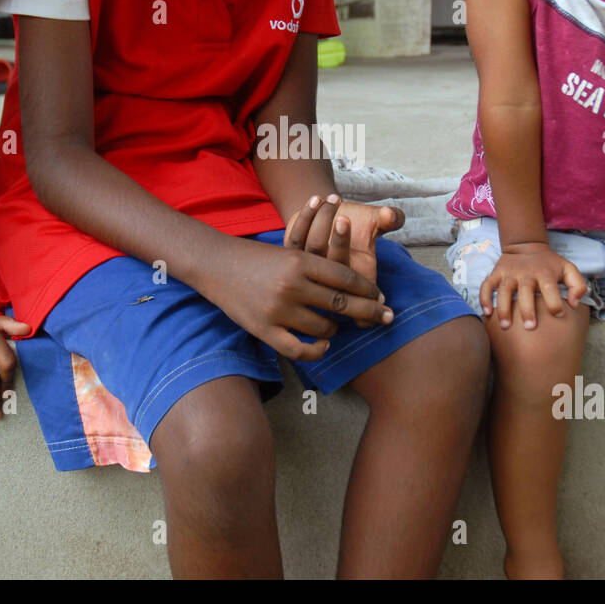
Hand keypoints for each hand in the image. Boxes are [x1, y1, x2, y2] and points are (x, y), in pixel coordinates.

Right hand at [203, 235, 393, 361]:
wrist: (217, 264)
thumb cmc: (257, 258)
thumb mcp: (290, 252)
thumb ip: (317, 268)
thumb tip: (353, 287)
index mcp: (301, 261)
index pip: (346, 278)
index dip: (368, 290)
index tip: (381, 297)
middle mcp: (292, 285)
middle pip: (343, 303)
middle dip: (370, 312)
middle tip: (387, 317)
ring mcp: (278, 309)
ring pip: (324, 328)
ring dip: (337, 330)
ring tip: (339, 327)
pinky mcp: (264, 329)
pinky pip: (299, 350)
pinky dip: (317, 351)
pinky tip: (324, 345)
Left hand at [283, 192, 403, 287]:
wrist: (332, 217)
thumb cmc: (360, 222)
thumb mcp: (377, 220)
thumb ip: (390, 218)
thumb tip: (391, 215)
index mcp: (357, 279)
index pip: (356, 283)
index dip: (354, 265)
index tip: (346, 221)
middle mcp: (331, 278)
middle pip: (332, 265)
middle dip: (338, 240)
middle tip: (343, 216)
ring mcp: (310, 269)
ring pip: (312, 249)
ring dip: (321, 221)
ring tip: (334, 197)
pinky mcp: (293, 257)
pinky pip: (296, 238)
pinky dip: (305, 217)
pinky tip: (317, 199)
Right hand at [480, 242, 587, 330]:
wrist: (526, 245)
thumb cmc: (550, 264)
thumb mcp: (568, 269)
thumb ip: (578, 286)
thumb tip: (574, 304)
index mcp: (544, 273)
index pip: (550, 288)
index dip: (555, 302)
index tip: (558, 315)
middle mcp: (526, 273)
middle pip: (525, 291)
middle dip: (527, 309)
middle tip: (529, 327)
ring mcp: (509, 273)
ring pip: (504, 290)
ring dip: (503, 308)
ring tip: (505, 325)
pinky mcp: (496, 273)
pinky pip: (487, 285)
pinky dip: (484, 298)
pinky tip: (487, 313)